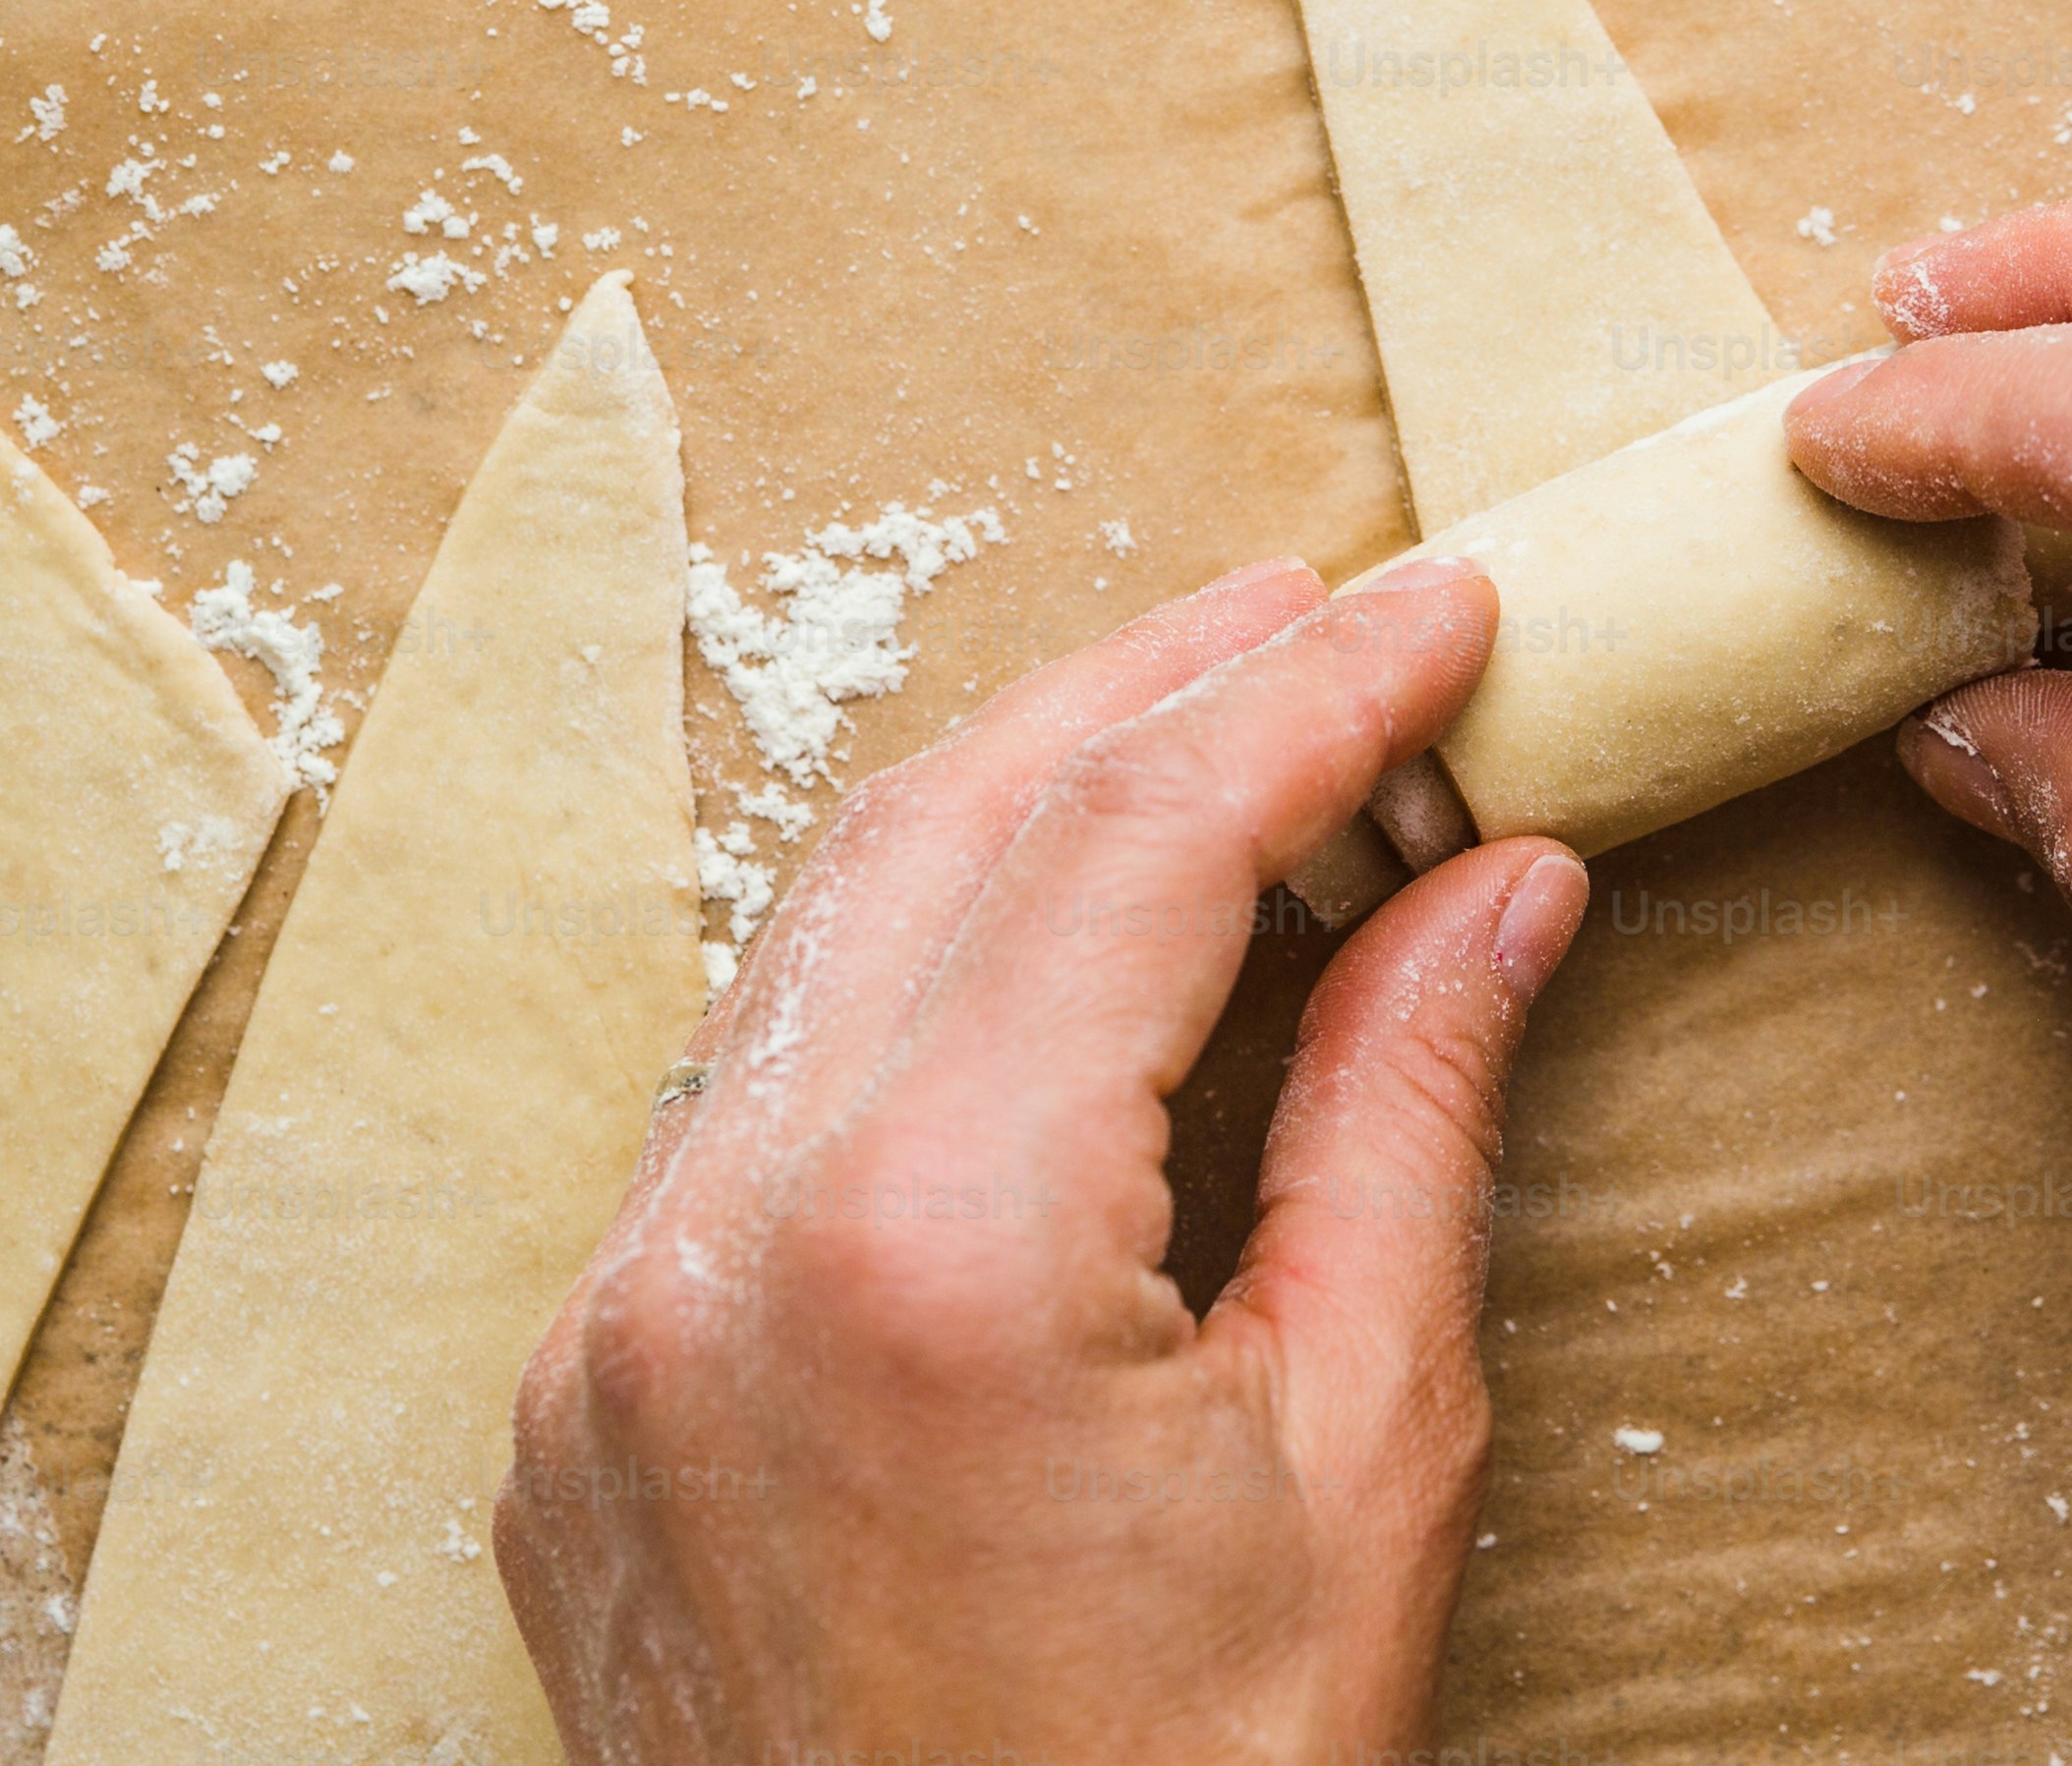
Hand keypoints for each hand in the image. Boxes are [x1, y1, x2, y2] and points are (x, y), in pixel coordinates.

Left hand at [497, 557, 1589, 1764]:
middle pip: (947, 833)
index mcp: (933, 1249)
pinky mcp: (576, 1395)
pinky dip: (897, 985)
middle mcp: (722, 1244)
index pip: (1136, 844)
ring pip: (817, 943)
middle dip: (1151, 689)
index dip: (1308, 693)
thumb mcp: (1362, 1463)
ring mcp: (614, 1319)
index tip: (1443, 608)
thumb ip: (1407, 1125)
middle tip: (1328, 616)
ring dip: (1012, 813)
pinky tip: (1032, 958)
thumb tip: (1495, 878)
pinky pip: (739, 1101)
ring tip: (1204, 737)